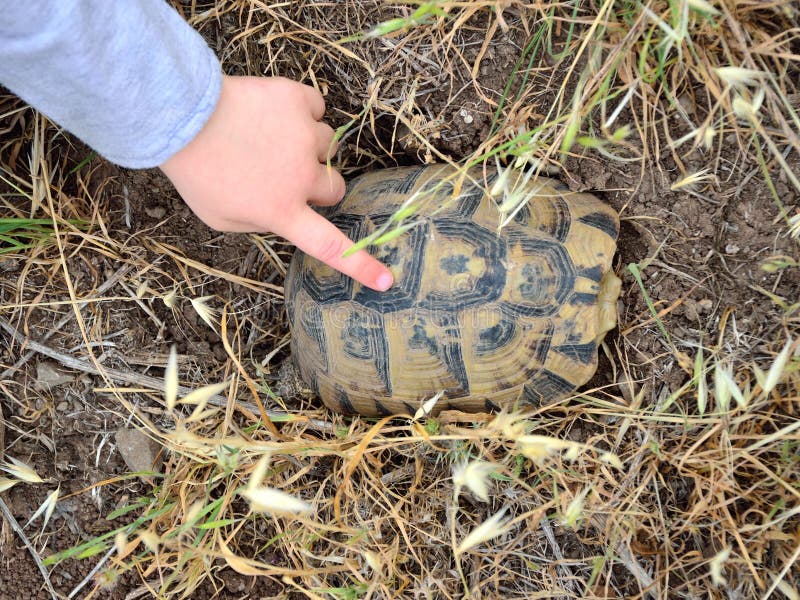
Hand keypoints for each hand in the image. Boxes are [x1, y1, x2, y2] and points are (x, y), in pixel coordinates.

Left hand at [160, 75, 392, 291]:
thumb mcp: (221, 218)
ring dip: (307, 144)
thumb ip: (259, 222)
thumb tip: (282, 213)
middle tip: (289, 173)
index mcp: (282, 212)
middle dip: (319, 183)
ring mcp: (304, 137)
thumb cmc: (196, 172)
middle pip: (336, 187)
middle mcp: (301, 178)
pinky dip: (301, 109)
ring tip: (271, 135)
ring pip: (328, 144)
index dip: (361, 265)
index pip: (330, 247)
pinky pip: (317, 107)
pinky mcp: (298, 101)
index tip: (387, 280)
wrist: (179, 115)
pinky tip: (273, 111)